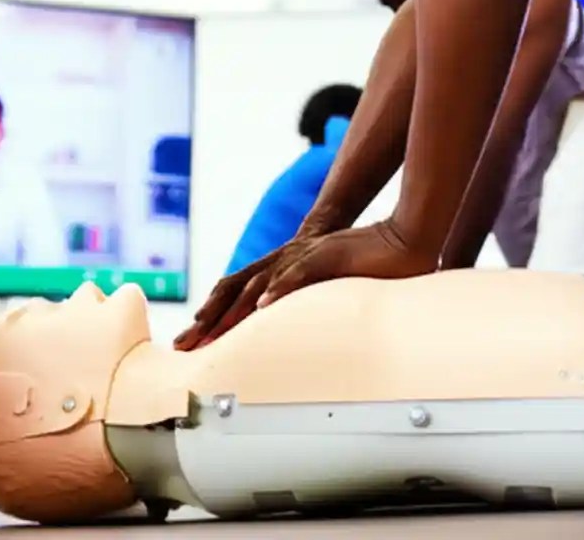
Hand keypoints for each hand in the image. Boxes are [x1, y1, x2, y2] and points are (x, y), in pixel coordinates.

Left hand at [174, 218, 436, 349]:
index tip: (190, 342)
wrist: (400, 238)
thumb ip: (304, 307)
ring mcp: (302, 257)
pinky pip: (296, 273)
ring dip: (231, 310)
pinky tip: (262, 306)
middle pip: (234, 289)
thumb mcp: (325, 291)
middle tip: (183, 346)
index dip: (211, 316)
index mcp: (281, 269)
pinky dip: (278, 289)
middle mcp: (283, 260)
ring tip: (209, 332)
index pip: (236, 293)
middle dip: (206, 320)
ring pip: (257, 283)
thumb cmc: (366, 266)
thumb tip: (289, 336)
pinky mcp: (325, 256)